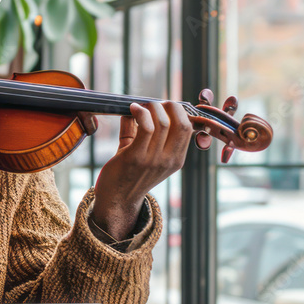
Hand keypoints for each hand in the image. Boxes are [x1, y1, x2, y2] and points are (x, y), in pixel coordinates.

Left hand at [92, 102, 192, 237]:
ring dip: (150, 108)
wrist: (116, 200)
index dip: (177, 110)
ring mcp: (153, 160)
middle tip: (153, 104)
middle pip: (180, 122)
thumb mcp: (143, 153)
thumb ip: (140, 130)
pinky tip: (131, 110)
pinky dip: (139, 113)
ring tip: (139, 107)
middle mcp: (169, 160)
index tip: (164, 105)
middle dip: (168, 106)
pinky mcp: (135, 158)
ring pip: (162, 122)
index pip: (188, 127)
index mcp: (176, 159)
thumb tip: (138, 106)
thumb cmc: (128, 174)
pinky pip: (145, 128)